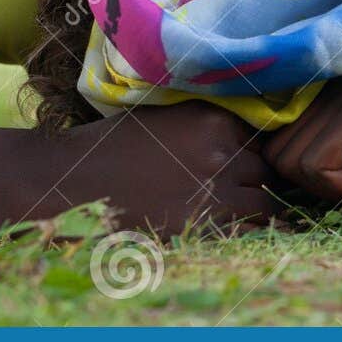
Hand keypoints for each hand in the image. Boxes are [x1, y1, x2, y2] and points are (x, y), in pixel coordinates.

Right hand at [20, 101, 277, 237]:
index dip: (250, 147)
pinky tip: (243, 227)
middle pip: (264, 164)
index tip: (243, 156)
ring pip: (265, 197)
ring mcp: (218, 188)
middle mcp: (222, 150)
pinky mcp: (207, 222)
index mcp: (213, 118)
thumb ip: (205, 121)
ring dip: (257, 202)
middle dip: (255, 174)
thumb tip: (238, 130)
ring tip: (246, 208)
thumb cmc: (114, 145)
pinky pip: (251, 225)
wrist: (77, 181)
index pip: (260, 132)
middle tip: (241, 184)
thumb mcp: (166, 114)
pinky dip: (251, 227)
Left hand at [262, 64, 341, 228]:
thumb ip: (310, 144)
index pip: (271, 119)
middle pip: (274, 145)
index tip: (339, 166)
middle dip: (315, 177)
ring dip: (330, 184)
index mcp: (341, 77)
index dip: (290, 155)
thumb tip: (246, 152)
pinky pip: (314, 167)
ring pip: (288, 159)